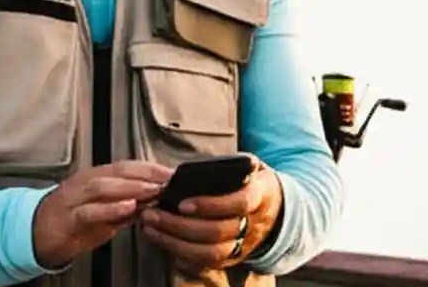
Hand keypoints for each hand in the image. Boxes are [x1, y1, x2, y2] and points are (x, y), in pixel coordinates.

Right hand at [32, 160, 173, 268]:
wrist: (35, 234)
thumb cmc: (70, 221)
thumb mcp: (103, 213)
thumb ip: (125, 207)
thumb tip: (152, 202)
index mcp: (94, 178)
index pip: (126, 166)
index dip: (150, 167)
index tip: (171, 173)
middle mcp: (85, 183)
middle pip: (117, 171)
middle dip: (145, 173)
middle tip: (167, 179)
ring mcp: (75, 198)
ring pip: (104, 186)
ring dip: (131, 187)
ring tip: (152, 189)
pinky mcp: (68, 217)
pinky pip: (91, 210)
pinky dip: (111, 208)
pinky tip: (128, 207)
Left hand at [139, 154, 282, 274]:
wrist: (277, 210)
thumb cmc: (252, 182)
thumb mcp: (249, 166)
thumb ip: (230, 165)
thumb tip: (196, 168)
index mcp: (258, 196)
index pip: (237, 203)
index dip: (210, 205)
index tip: (182, 203)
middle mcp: (251, 224)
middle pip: (217, 232)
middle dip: (180, 225)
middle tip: (152, 214)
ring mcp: (243, 244)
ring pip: (210, 252)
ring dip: (176, 242)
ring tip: (150, 227)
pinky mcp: (233, 257)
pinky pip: (207, 263)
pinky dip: (184, 255)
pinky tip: (163, 242)